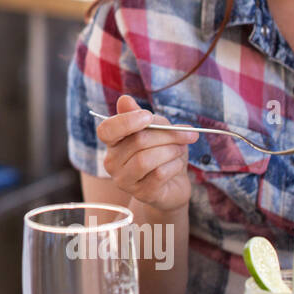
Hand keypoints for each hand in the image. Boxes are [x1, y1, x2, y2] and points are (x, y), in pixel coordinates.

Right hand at [96, 94, 197, 211]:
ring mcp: (124, 180)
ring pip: (146, 160)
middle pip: (137, 141)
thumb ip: (142, 116)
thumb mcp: (156, 130)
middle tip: (186, 134)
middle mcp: (112, 162)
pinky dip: (175, 166)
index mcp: (113, 142)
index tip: (148, 116)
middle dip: (167, 135)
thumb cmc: (163, 152)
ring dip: (171, 151)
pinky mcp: (141, 194)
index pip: (106, 130)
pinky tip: (178, 165)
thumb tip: (124, 99)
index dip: (126, 121)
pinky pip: (159, 175)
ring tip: (181, 150)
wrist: (174, 184)